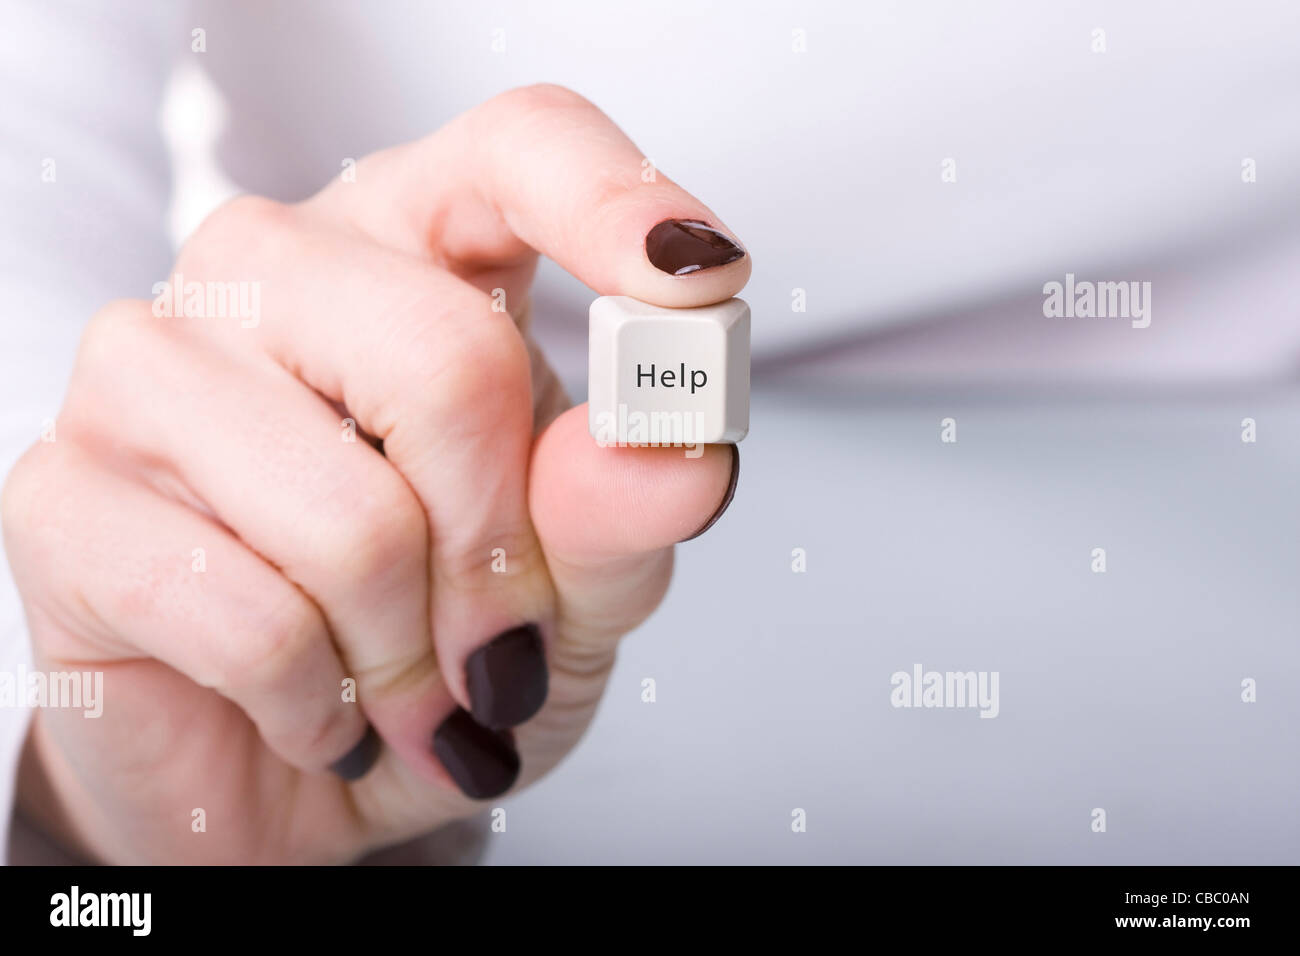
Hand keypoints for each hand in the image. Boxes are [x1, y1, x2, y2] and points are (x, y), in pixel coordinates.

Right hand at [1, 84, 747, 862]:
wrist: (303, 770)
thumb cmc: (445, 645)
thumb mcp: (576, 586)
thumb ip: (623, 509)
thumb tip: (678, 452)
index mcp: (418, 254)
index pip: (517, 148)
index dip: (615, 199)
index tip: (703, 279)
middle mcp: (274, 275)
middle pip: (445, 360)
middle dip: (500, 552)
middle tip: (494, 641)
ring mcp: (150, 371)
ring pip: (351, 513)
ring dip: (409, 650)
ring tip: (397, 680)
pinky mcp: (64, 497)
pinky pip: (248, 616)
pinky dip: (321, 703)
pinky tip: (312, 703)